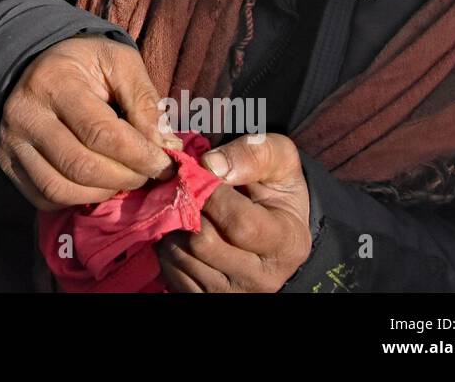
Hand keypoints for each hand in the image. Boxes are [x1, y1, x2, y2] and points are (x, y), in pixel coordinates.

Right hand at [0, 35, 180, 210]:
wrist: (35, 65)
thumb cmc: (84, 65)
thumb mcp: (119, 62)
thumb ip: (144, 100)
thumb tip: (163, 145)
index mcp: (54, 82)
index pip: (100, 133)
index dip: (139, 155)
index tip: (164, 164)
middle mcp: (26, 115)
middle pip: (81, 166)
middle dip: (125, 177)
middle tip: (147, 173)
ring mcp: (12, 142)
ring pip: (60, 189)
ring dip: (103, 193)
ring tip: (123, 179)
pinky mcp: (8, 163)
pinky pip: (44, 198)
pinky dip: (77, 200)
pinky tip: (96, 184)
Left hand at [156, 132, 312, 291]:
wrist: (276, 225)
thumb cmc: (275, 187)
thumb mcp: (278, 158)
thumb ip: (253, 154)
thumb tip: (212, 165)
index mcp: (286, 243)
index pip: (239, 224)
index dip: (210, 194)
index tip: (199, 174)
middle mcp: (263, 277)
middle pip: (203, 243)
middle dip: (188, 210)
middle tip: (185, 191)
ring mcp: (235, 293)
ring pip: (182, 257)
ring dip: (173, 227)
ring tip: (186, 211)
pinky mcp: (209, 299)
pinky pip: (172, 273)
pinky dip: (167, 248)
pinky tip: (181, 232)